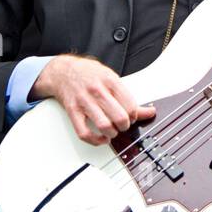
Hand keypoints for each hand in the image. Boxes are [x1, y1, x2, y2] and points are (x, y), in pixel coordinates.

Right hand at [31, 54, 155, 145]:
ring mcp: (84, 102)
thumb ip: (128, 96)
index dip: (134, 116)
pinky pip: (84, 133)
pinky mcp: (73, 112)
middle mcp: (97, 91)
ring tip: (112, 131)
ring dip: (112, 133)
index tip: (132, 117)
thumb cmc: (88, 74)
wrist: (62, 71)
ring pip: (104, 126)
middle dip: (125, 126)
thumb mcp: (111, 78)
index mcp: (110, 81)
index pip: (130, 105)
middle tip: (123, 125)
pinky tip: (101, 139)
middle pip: (119, 117)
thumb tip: (149, 112)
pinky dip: (95, 141)